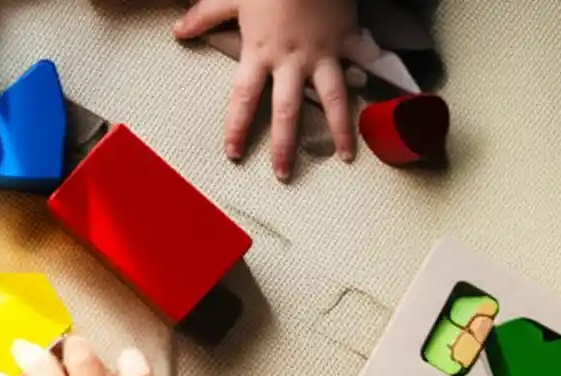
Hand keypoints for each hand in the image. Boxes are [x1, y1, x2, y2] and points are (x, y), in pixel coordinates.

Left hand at [175, 0, 359, 181]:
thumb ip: (205, 16)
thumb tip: (178, 32)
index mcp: (260, 53)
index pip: (244, 99)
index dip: (237, 127)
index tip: (234, 153)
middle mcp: (292, 61)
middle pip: (287, 111)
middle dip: (286, 146)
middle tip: (284, 175)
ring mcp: (324, 52)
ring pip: (333, 98)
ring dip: (341, 128)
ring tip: (347, 156)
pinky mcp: (348, 36)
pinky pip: (364, 59)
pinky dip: (374, 73)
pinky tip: (382, 97)